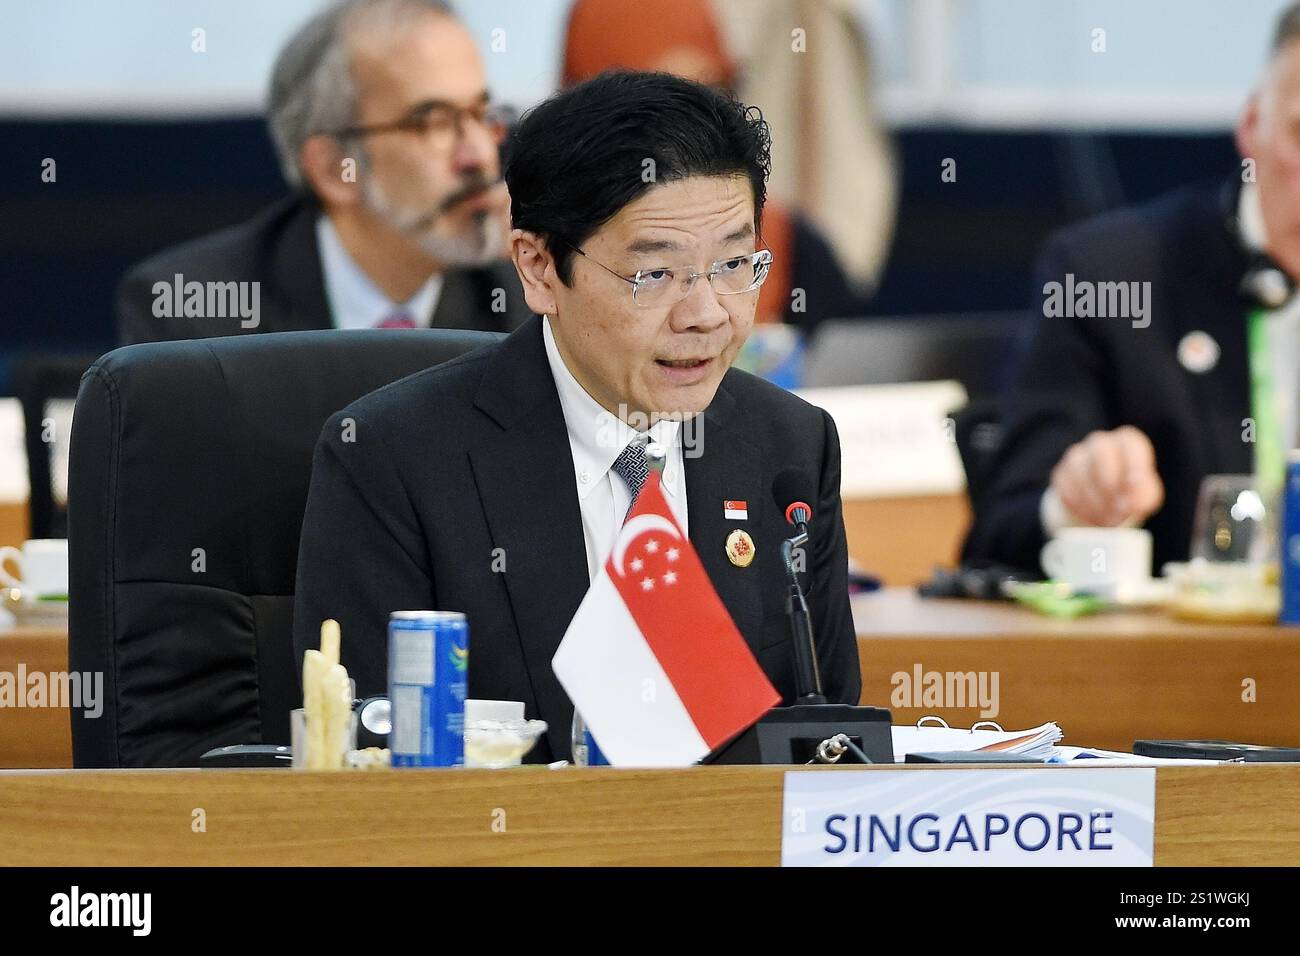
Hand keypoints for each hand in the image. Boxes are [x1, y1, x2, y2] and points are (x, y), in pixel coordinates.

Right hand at [1049, 426, 1163, 526]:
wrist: (1101, 502)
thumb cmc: (1129, 492)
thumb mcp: (1145, 494)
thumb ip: (1144, 495)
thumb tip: (1133, 503)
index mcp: (1127, 442)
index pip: (1129, 444)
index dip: (1133, 465)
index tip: (1134, 487)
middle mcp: (1101, 443)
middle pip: (1101, 454)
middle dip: (1110, 485)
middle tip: (1119, 510)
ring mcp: (1077, 456)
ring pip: (1081, 473)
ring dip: (1095, 501)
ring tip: (1107, 520)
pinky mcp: (1060, 473)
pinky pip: (1066, 489)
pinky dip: (1080, 507)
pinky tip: (1091, 517)